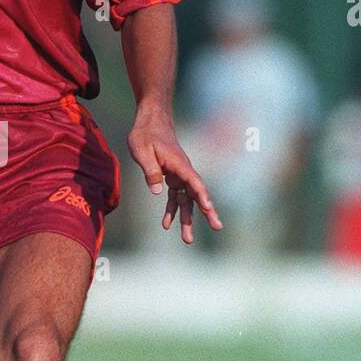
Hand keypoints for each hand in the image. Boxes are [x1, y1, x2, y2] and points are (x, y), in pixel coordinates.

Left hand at [127, 106, 222, 243]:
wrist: (150, 121)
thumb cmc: (145, 134)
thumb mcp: (142, 150)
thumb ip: (150, 170)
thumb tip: (157, 191)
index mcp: (179, 163)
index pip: (194, 181)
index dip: (202, 195)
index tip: (209, 208)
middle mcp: (183, 171)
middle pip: (197, 194)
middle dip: (207, 212)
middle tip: (217, 227)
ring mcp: (178, 175)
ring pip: (187, 200)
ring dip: (187, 219)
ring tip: (188, 239)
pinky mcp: (172, 177)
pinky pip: (175, 197)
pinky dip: (172, 210)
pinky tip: (166, 224)